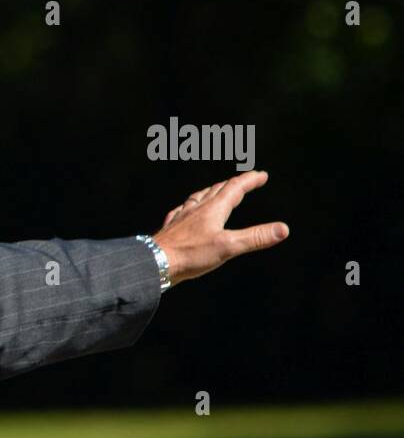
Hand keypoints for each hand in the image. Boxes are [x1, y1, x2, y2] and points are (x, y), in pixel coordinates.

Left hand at [152, 170, 288, 284]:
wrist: (154, 262)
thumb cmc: (190, 255)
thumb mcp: (228, 247)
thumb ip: (255, 237)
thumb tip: (284, 229)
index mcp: (213, 209)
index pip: (234, 188)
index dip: (249, 180)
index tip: (262, 175)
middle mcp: (196, 209)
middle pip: (217, 189)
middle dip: (233, 183)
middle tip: (244, 180)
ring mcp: (181, 218)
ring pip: (198, 198)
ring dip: (210, 191)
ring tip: (214, 190)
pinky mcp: (171, 229)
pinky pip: (181, 211)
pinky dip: (189, 206)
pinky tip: (184, 210)